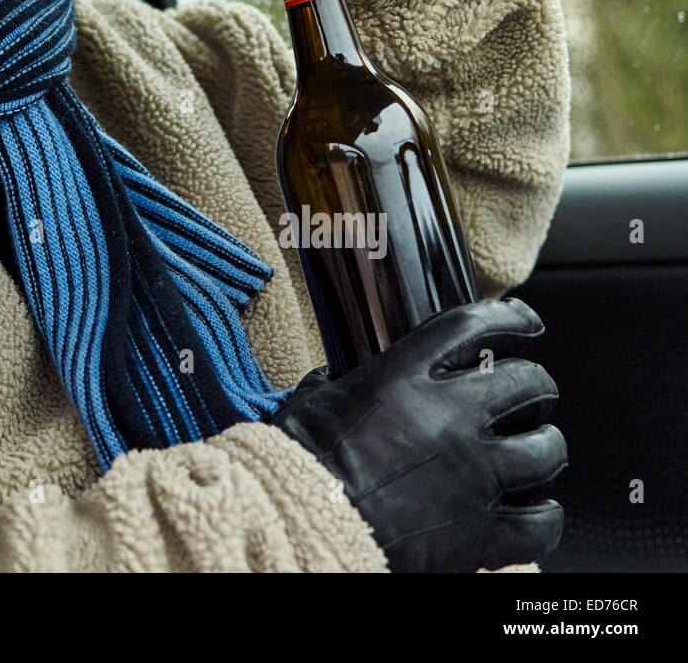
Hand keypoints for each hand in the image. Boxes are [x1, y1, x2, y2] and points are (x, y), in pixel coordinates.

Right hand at [272, 297, 567, 572]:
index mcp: (406, 375)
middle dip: (536, 385)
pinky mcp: (482, 531)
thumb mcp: (314, 400)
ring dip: (545, 445)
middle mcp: (451, 416)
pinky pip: (541, 522)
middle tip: (531, 393)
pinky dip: (545, 515)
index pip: (474, 327)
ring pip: (546, 449)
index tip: (526, 322)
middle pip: (527, 384)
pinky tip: (536, 510)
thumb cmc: (303, 462)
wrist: (307, 521)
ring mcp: (474, 474)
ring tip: (537, 448)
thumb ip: (337, 384)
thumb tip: (335, 380)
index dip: (511, 318)